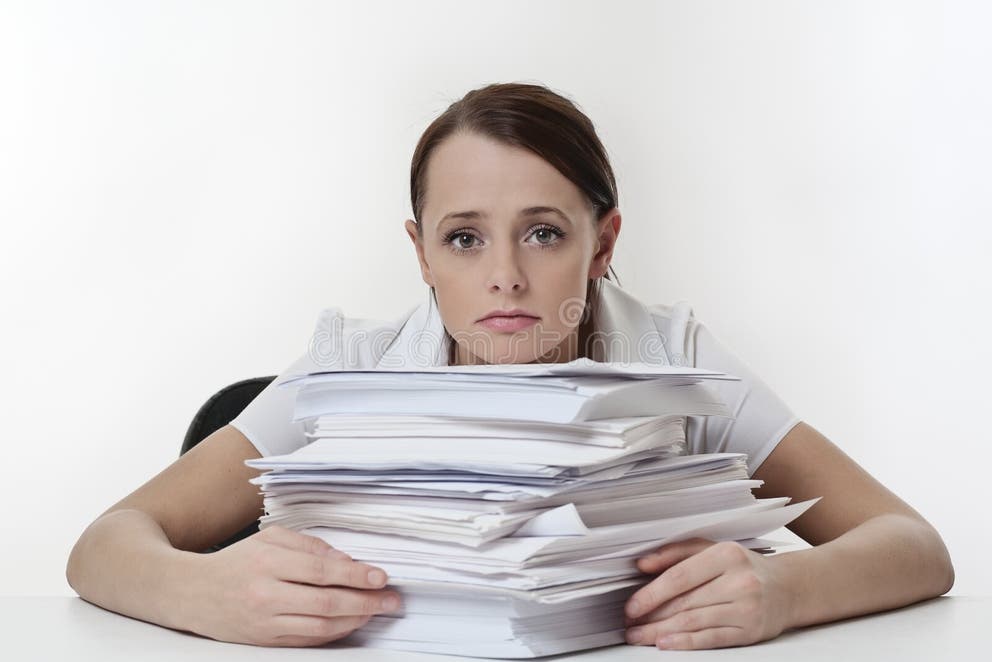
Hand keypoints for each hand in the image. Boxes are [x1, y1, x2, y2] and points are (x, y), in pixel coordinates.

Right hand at [187, 525, 401, 646]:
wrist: (192, 593)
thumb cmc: (236, 562)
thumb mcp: (270, 539)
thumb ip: (309, 546)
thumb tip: (345, 561)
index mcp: (268, 562)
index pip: (322, 570)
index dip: (357, 575)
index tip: (381, 577)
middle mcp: (266, 594)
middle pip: (326, 601)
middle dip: (365, 601)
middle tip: (391, 600)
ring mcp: (265, 622)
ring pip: (320, 625)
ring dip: (355, 619)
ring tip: (376, 611)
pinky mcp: (264, 641)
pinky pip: (307, 639)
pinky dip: (334, 632)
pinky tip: (351, 623)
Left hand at [623, 538, 793, 649]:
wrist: (788, 588)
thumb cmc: (744, 567)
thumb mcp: (712, 548)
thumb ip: (676, 552)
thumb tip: (643, 564)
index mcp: (726, 554)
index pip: (679, 576)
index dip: (651, 593)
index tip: (631, 605)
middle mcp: (739, 580)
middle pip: (684, 602)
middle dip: (651, 616)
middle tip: (630, 624)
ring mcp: (747, 607)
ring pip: (694, 622)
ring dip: (661, 632)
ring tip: (640, 636)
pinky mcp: (751, 631)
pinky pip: (711, 639)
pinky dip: (685, 643)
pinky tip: (666, 644)